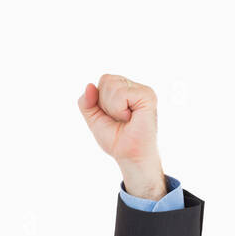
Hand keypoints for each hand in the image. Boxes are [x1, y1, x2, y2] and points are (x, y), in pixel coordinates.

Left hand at [77, 74, 164, 198]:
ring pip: (112, 85)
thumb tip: (89, 85)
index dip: (99, 101)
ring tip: (126, 119)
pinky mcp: (148, 95)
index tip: (111, 116)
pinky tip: (130, 118)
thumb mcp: (94, 119)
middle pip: (106, 80)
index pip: (103, 81)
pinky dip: (119, 110)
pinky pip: (122, 94)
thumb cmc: (116, 139)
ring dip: (113, 108)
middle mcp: (134, 86)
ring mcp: (142, 90)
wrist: (130, 155)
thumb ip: (86, 103)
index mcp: (123, 89)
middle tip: (119, 119)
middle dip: (105, 104)